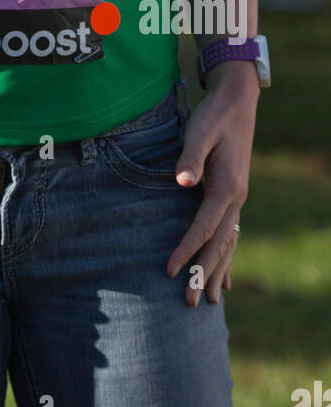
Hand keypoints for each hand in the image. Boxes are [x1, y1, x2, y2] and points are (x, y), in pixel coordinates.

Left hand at [166, 66, 257, 304]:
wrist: (236, 102)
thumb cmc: (213, 115)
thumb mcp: (199, 130)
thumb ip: (191, 156)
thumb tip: (182, 180)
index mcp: (227, 187)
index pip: (204, 227)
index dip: (186, 249)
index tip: (170, 271)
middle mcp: (236, 199)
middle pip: (219, 245)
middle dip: (203, 274)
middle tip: (189, 304)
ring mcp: (237, 200)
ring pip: (228, 244)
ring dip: (216, 272)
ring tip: (208, 301)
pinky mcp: (232, 196)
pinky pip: (230, 235)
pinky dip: (226, 258)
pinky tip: (225, 278)